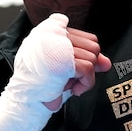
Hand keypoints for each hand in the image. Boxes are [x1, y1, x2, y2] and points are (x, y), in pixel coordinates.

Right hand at [0, 13, 110, 130]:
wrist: (23, 98)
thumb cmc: (40, 84)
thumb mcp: (64, 70)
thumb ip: (86, 61)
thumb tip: (107, 62)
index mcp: (51, 32)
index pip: (86, 38)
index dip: (89, 56)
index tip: (83, 72)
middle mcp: (53, 35)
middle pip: (93, 46)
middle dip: (89, 66)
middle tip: (73, 80)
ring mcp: (58, 46)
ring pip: (92, 57)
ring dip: (86, 76)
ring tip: (71, 85)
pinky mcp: (62, 60)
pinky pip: (88, 69)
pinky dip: (86, 83)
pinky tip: (74, 90)